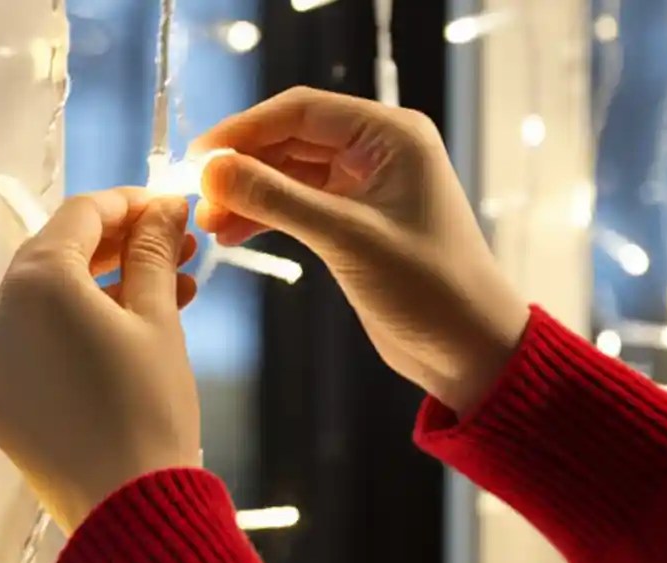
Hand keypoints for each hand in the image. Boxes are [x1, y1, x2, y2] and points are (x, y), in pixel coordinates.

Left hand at [0, 191, 201, 533]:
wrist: (128, 511)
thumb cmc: (149, 409)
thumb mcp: (158, 320)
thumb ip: (153, 252)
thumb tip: (164, 207)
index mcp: (36, 282)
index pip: (81, 215)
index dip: (131, 204)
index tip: (170, 209)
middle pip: (57, 256)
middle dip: (119, 248)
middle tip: (176, 251)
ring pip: (46, 304)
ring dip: (102, 291)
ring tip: (166, 298)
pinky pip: (34, 346)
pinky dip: (75, 332)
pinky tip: (125, 340)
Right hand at [193, 87, 528, 413]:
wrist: (470, 348)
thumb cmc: (428, 288)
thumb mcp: (346, 238)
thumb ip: (276, 200)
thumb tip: (212, 171)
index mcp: (391, 135)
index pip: (301, 111)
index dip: (243, 130)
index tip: (197, 157)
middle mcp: (379, 150)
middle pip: (290, 138)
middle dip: (242, 164)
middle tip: (197, 195)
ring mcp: (367, 185)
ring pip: (290, 172)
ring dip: (249, 193)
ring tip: (210, 222)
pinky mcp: (356, 221)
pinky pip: (299, 203)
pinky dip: (266, 215)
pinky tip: (233, 233)